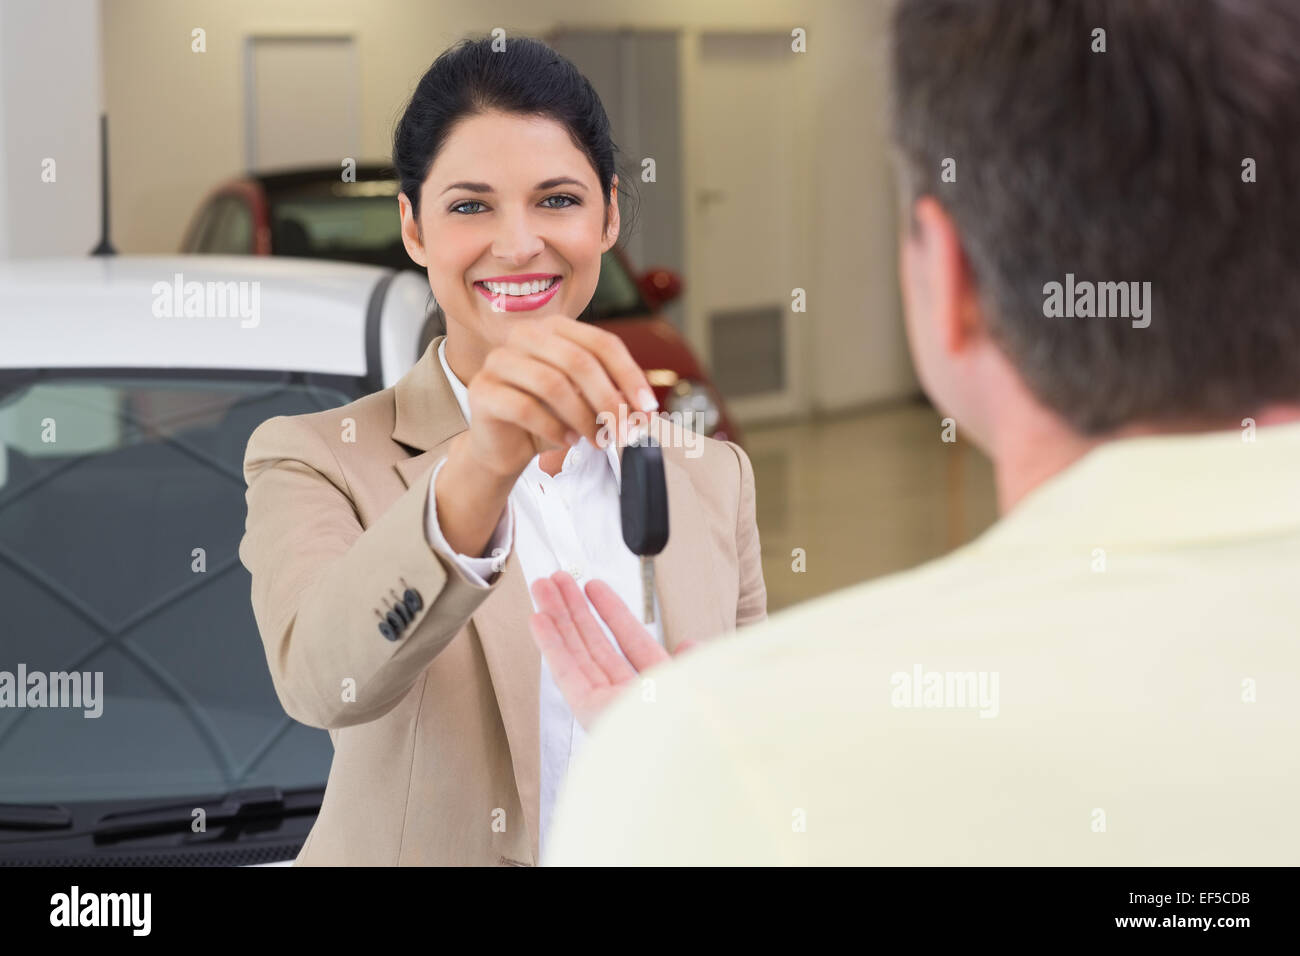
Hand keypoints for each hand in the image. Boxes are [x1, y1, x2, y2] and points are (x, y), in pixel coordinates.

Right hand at [458, 316, 656, 483]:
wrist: (505, 446)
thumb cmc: (548, 417)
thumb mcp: (586, 402)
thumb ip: (612, 395)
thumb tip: (643, 408)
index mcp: (554, 328)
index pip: (601, 343)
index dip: (629, 375)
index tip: (647, 408)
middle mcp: (524, 335)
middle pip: (578, 360)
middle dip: (608, 400)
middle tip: (623, 431)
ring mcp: (498, 360)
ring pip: (552, 383)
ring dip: (582, 417)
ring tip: (595, 439)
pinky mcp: (482, 390)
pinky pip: (524, 407)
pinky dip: (553, 428)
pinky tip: (566, 441)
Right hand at [528, 570, 697, 730]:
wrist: (694, 758)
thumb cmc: (702, 726)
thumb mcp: (702, 680)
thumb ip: (691, 659)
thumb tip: (690, 644)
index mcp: (659, 688)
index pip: (631, 641)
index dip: (612, 611)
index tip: (594, 586)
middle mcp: (630, 696)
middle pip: (596, 644)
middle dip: (575, 610)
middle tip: (557, 580)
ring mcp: (608, 705)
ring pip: (577, 653)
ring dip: (557, 618)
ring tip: (541, 586)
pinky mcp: (590, 714)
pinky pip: (567, 673)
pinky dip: (551, 645)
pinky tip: (538, 619)